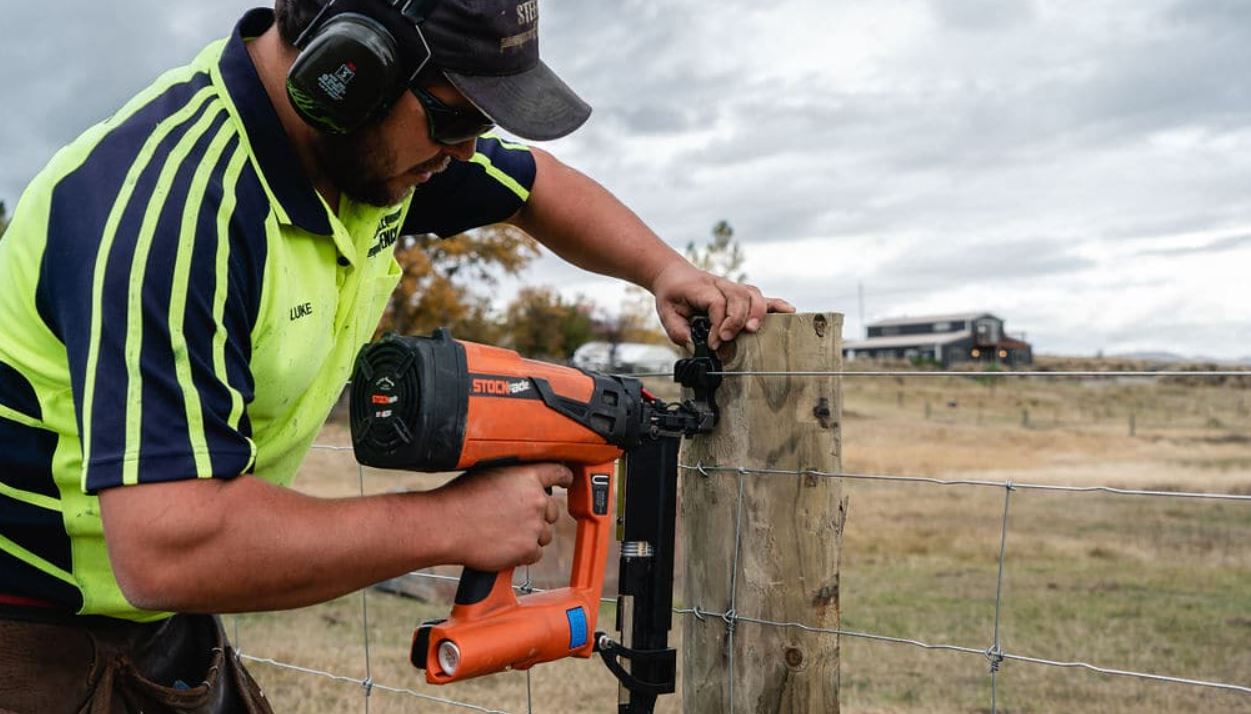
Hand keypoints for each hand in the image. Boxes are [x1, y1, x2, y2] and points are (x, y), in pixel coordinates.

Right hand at [435, 463, 572, 571]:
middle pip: (552, 510)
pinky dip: (523, 553)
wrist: (448, 526)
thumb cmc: (460, 499)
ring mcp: (534, 526)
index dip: (564, 478)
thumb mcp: (489, 474)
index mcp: (527, 476)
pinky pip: (535, 553)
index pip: (559, 473)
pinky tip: (504, 546)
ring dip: (531, 535)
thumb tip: (518, 483)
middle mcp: (536, 500)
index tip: (566, 481)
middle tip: (515, 519)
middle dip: (538, 515)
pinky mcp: (528, 550)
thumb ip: (511, 478)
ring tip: (504, 533)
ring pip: (545, 534)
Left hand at [651, 262, 794, 348]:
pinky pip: (763, 297)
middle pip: (738, 297)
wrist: (675, 275)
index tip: (714, 343)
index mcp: (701, 288)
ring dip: (757, 313)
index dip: (718, 325)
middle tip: (727, 339)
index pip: (716, 304)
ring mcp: (734, 287)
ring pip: (752, 295)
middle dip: (736, 319)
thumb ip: (679, 332)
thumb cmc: (673, 295)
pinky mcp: (743, 293)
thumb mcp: (667, 314)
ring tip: (753, 330)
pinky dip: (777, 304)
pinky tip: (788, 312)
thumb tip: (695, 348)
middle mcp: (720, 284)